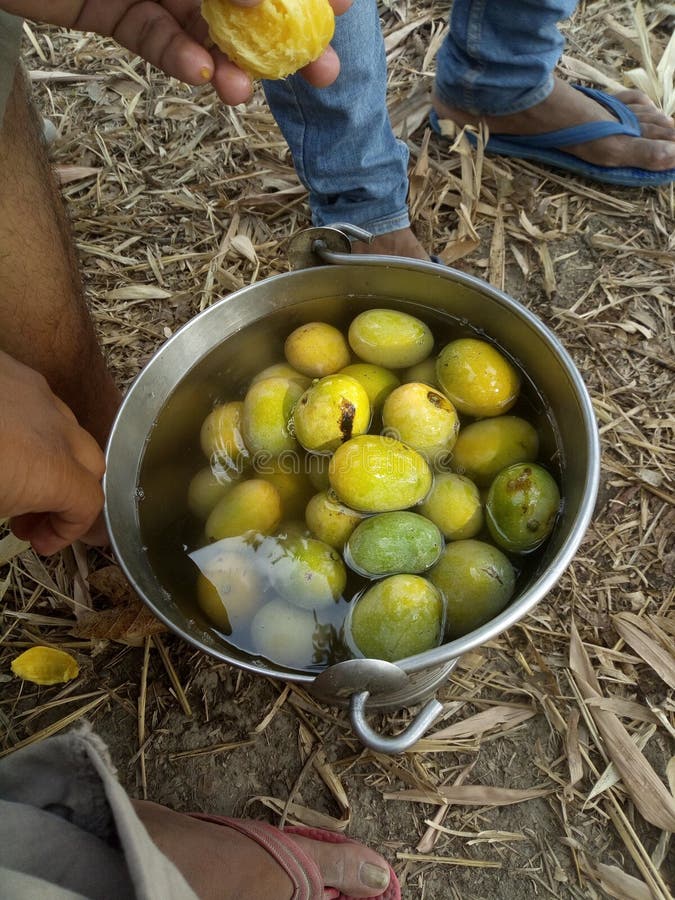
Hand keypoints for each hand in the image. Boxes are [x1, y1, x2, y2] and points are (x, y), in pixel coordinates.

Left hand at [0, 0, 351, 103]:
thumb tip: (263, 2)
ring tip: (244, 93)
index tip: (345, 6)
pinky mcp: (113, 6)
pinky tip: (200, 76)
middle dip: (282, 35)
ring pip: (202, 25)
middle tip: (319, 72)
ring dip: (229, 62)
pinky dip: (179, 58)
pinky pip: (155, 37)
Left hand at [0, 351, 106, 554]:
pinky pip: (37, 400)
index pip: (89, 503)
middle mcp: (53, 427)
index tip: (41, 541)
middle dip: (68, 493)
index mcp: (48, 469)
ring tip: (10, 472)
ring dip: (51, 457)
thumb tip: (8, 514)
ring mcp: (34, 392)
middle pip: (90, 463)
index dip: (69, 529)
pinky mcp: (12, 368)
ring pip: (66, 428)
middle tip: (29, 516)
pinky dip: (27, 424)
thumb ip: (6, 511)